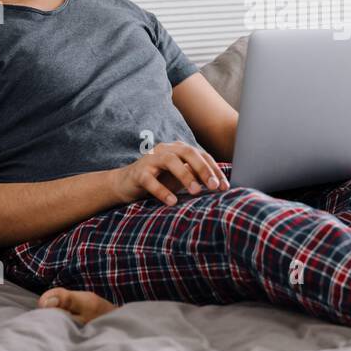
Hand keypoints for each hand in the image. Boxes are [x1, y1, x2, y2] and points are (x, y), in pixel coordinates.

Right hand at [107, 141, 229, 206]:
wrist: (126, 184)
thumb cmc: (159, 179)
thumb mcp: (180, 177)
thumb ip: (196, 176)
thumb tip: (219, 184)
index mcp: (179, 149)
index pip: (201, 155)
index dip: (214, 170)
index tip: (225, 186)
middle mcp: (166, 149)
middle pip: (188, 153)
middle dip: (203, 169)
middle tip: (214, 186)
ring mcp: (151, 160)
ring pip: (170, 161)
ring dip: (185, 176)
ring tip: (196, 191)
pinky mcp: (138, 173)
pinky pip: (150, 180)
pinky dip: (162, 191)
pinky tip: (172, 201)